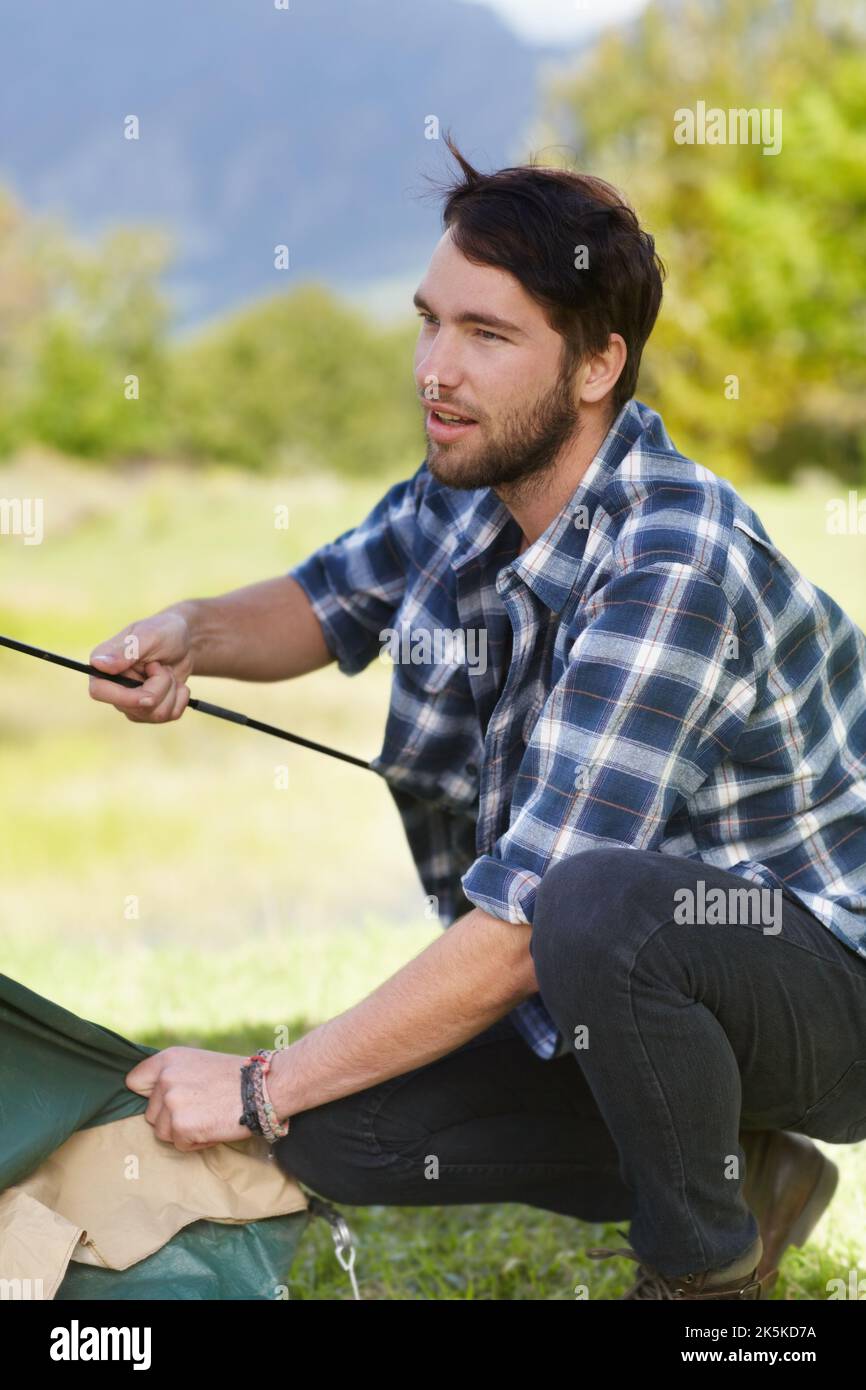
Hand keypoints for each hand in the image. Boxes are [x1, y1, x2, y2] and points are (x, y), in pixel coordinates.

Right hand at [88, 607, 193, 723]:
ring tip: (168, 671)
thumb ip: (125, 651)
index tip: (148, 695)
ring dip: (172, 691)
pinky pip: (168, 717)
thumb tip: (98, 664)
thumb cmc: (163, 631)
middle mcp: (114, 687)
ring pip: (154, 715)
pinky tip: (177, 684)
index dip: (125, 698)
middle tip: (162, 666)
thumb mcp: (149, 635)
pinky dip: (180, 699)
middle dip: (160, 687)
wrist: (184, 641)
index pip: (99, 692)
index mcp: (103, 666)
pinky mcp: (148, 710)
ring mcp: (131, 702)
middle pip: (134, 707)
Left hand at [125, 1046, 252, 1150]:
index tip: (165, 1100)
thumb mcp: (198, 1063)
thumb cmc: (235, 1077)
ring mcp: (172, 1103)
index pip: (134, 1081)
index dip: (150, 1095)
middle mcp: (165, 1079)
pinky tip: (213, 1127)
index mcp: (168, 1059)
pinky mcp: (181, 1126)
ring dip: (182, 1132)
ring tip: (208, 1118)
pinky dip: (196, 1142)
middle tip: (200, 1109)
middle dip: (171, 1118)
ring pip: (162, 1132)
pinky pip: (179, 1144)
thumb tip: (155, 1096)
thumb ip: (173, 1076)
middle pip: (150, 1113)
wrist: (262, 1087)